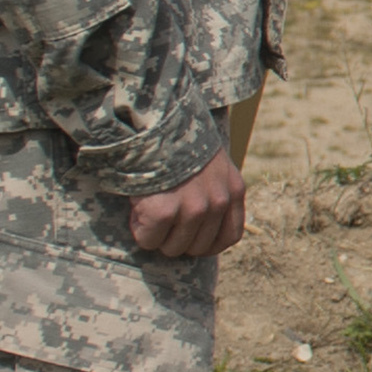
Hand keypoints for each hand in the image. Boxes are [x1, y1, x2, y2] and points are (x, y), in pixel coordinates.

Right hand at [127, 151, 249, 259]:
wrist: (154, 123)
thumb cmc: (178, 143)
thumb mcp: (213, 164)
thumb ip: (215, 191)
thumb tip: (202, 227)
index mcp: (234, 190)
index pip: (229, 237)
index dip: (205, 243)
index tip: (187, 235)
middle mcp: (218, 202)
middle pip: (198, 248)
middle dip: (176, 238)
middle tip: (161, 215)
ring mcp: (194, 208)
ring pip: (173, 248)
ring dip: (157, 235)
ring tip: (149, 208)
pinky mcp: (165, 211)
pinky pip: (149, 240)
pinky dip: (139, 230)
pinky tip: (138, 208)